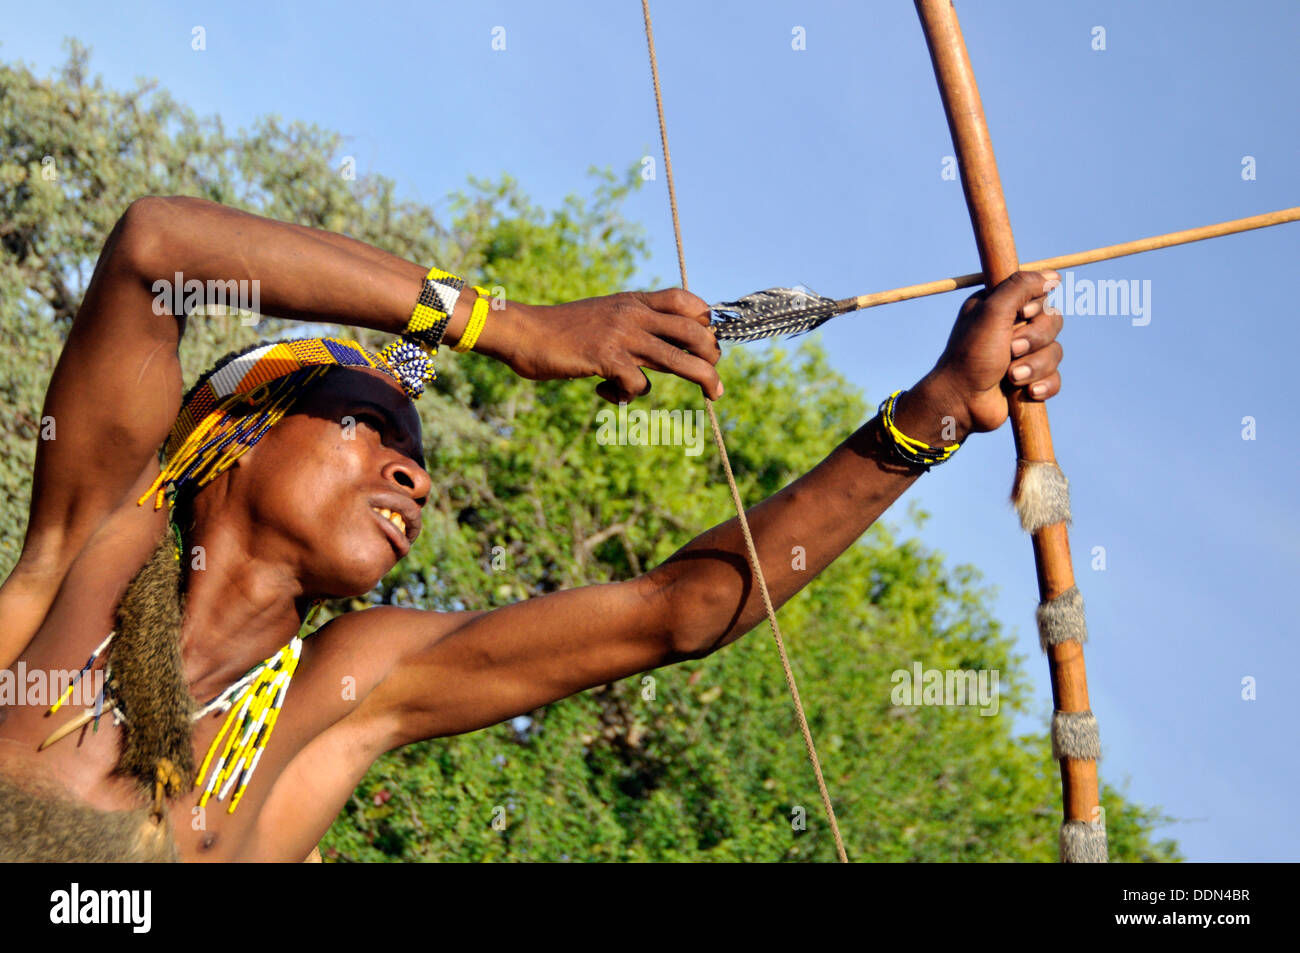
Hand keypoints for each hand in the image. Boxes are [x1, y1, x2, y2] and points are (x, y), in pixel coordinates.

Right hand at [505, 288, 722, 402]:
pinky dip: (629, 395)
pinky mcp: (606, 358)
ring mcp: (621, 336)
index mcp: (633, 301)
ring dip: (704, 377)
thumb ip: (632, 325)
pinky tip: (608, 393)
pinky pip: (639, 383)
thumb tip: (662, 345)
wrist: (525, 332)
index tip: (709, 339)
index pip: (684, 300)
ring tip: (715, 393)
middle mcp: (633, 314)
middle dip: (712, 352)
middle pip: (692, 330)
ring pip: (678, 359)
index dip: (705, 318)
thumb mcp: (604, 317)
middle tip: (715, 372)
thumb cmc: (563, 331)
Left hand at [926, 270, 1064, 435]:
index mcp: (1001, 306)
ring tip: (1011, 377)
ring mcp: (1022, 355)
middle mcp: (1012, 327)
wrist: (961, 402)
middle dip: (1035, 340)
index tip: (1021, 315)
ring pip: (1056, 352)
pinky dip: (1044, 384)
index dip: (1037, 308)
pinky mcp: (1029, 379)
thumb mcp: (992, 312)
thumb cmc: (971, 355)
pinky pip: (1055, 377)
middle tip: (1010, 350)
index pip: (1041, 295)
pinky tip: (1027, 392)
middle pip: (1054, 322)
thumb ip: (1020, 287)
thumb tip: (1052, 276)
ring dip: (1035, 366)